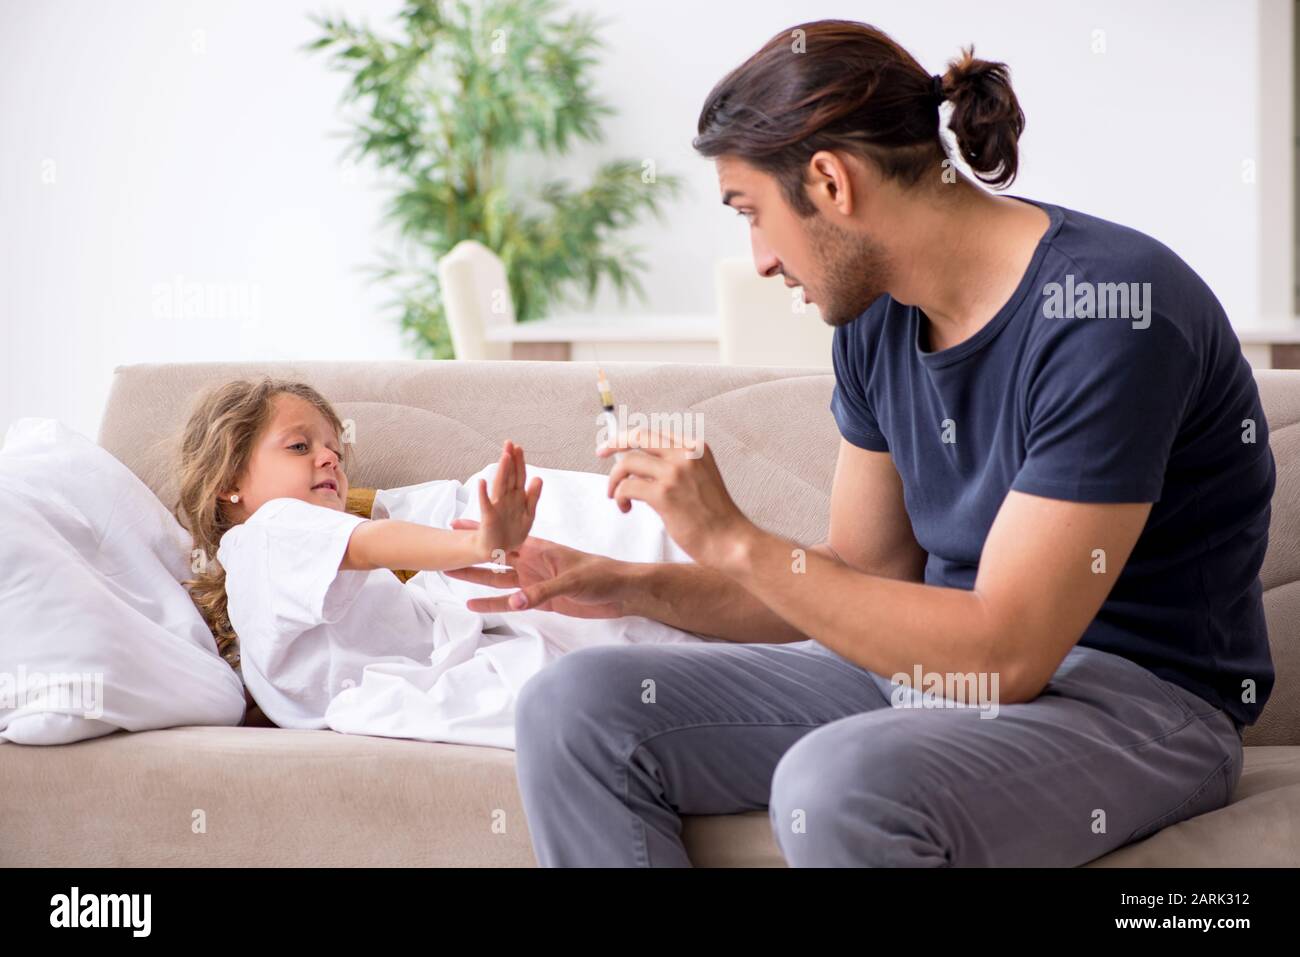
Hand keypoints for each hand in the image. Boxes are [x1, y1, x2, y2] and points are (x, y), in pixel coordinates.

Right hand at [445, 518, 626, 617]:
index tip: (457, 527)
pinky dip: (493, 604)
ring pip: (499, 581)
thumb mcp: (571, 580)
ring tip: (451, 575)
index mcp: (539, 549)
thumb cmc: (601, 575)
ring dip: (476, 579)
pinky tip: (473, 604)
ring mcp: (535, 582)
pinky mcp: (540, 600)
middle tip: (444, 555)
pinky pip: (512, 602)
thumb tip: (514, 602)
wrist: (621, 592)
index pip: (504, 539)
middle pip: (495, 559)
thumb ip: (542, 591)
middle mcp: (533, 563)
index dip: (481, 532)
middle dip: (471, 556)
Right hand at [474, 440, 542, 560]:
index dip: (519, 462)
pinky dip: (483, 494)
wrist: (497, 550)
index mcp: (516, 497)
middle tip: (509, 443)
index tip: (518, 447)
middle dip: (510, 460)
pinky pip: (486, 504)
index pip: (519, 476)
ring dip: (502, 471)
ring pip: (501, 485)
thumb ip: (533, 497)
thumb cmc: (512, 531)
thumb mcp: (528, 514)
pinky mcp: (489, 517)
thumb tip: (538, 477)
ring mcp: (497, 506)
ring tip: (504, 457)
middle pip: (509, 476)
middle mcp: (506, 498)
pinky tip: (481, 483)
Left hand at [598, 426, 753, 570]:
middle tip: (601, 453)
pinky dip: (620, 497)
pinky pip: (627, 487)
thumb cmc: (715, 518)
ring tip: (616, 496)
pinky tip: (626, 508)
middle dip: (614, 442)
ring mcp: (675, 473)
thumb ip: (678, 466)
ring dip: (615, 480)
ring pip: (627, 462)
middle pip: (638, 436)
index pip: (654, 433)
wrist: (731, 541)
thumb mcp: (702, 478)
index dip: (630, 437)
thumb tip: (641, 465)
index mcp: (696, 448)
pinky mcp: (664, 495)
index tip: (617, 446)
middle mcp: (685, 454)